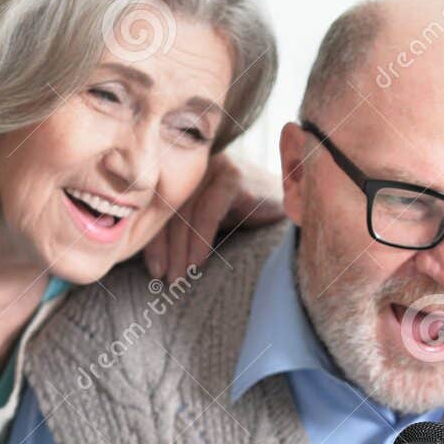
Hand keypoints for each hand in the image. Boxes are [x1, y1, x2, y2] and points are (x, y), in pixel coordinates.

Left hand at [142, 153, 282, 285]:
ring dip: (180, 250)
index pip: (157, 208)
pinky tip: (197, 263)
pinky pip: (208, 211)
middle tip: (163, 278)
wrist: (292, 203)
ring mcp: (214, 167)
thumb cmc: (244, 215)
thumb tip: (155, 262)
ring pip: (186, 212)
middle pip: (168, 209)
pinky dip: (200, 239)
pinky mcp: (233, 177)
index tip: (152, 270)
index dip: (152, 240)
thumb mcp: (207, 220)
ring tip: (178, 277)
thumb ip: (182, 229)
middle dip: (164, 248)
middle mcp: (194, 165)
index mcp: (182, 172)